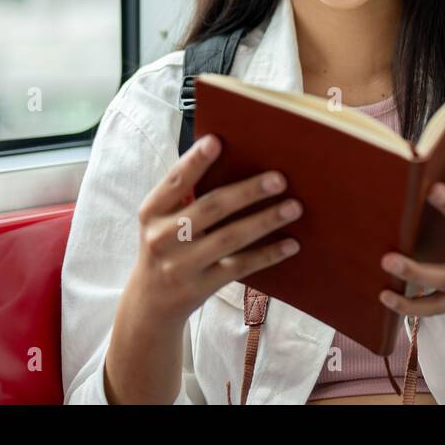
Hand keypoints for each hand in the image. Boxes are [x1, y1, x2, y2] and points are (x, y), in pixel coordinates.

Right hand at [126, 133, 304, 326]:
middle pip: (211, 208)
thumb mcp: (163, 221)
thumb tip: (232, 157)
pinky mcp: (200, 287)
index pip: (174, 181)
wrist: (150, 304)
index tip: (217, 141)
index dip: (194, 161)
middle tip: (279, 179)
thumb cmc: (167, 247)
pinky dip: (268, 254)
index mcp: (152, 212)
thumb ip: (187, 195)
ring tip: (294, 207)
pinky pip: (240, 266)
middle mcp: (162, 237)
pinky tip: (292, 244)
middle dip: (247, 192)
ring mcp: (181, 265)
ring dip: (265, 221)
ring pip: (230, 238)